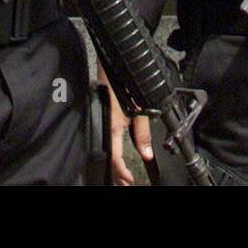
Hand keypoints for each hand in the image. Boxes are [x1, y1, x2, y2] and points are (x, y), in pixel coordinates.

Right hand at [97, 67, 151, 185]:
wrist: (111, 62)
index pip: (115, 158)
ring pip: (106, 151)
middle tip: (126, 185)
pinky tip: (115, 156)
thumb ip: (143, 133)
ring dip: (113, 165)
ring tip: (122, 176)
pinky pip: (104, 141)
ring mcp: (101, 123)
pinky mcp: (101, 117)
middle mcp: (104, 127)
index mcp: (113, 127)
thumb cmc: (125, 82)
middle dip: (116, 174)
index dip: (122, 173)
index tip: (130, 181)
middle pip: (108, 158)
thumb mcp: (140, 109)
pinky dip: (110, 153)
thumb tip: (147, 154)